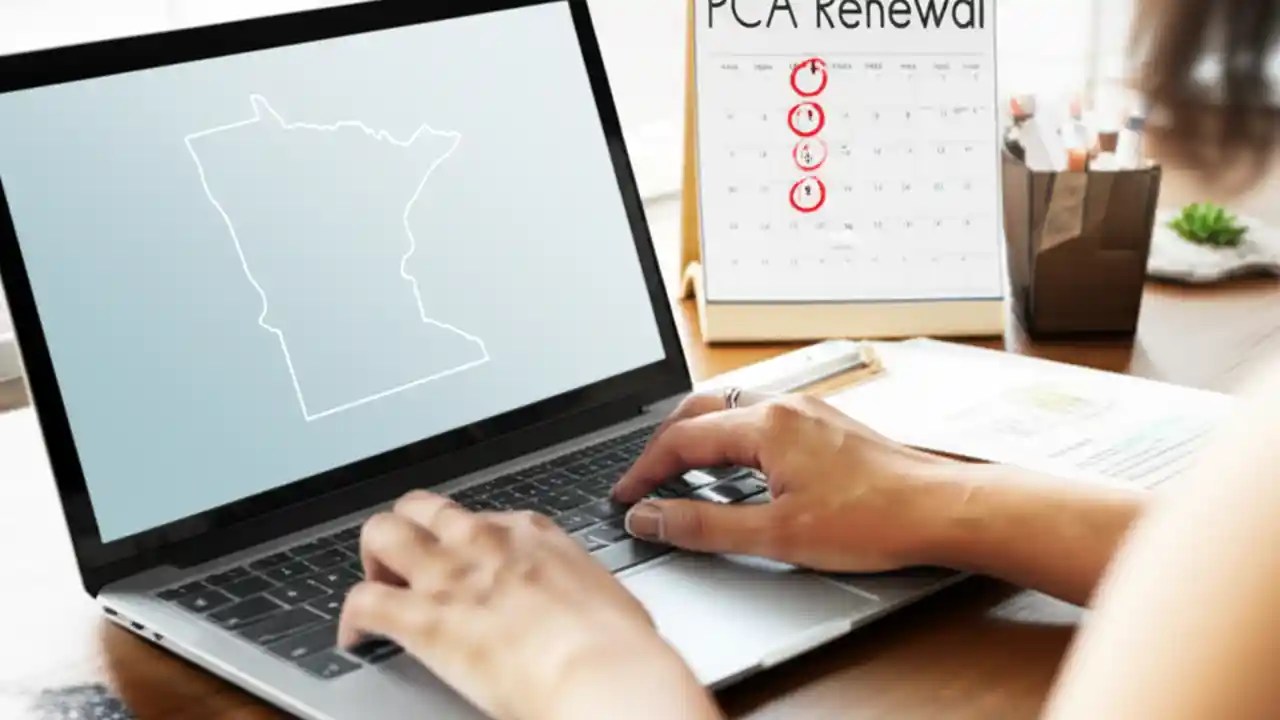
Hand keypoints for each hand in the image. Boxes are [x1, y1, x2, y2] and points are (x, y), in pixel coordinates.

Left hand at [338, 491, 717, 719]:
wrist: (603, 675)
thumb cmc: (618, 647)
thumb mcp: (606, 600)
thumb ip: (580, 595)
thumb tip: (586, 610)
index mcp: (532, 534)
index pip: (478, 517)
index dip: (462, 542)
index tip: (463, 564)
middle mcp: (484, 541)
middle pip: (421, 508)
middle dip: (409, 532)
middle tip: (410, 567)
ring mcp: (449, 574)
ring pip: (381, 532)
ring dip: (374, 560)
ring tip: (380, 587)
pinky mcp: (421, 617)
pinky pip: (361, 601)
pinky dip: (352, 620)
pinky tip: (358, 638)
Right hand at [612, 391, 967, 572]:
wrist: (939, 510)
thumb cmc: (872, 520)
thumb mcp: (775, 535)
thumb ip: (703, 525)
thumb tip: (651, 518)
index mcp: (765, 426)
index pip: (681, 440)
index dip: (644, 470)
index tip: (625, 497)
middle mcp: (783, 407)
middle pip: (700, 411)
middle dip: (663, 444)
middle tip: (642, 480)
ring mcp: (805, 411)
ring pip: (730, 410)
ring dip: (696, 436)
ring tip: (677, 471)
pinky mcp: (823, 425)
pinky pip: (758, 418)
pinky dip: (728, 438)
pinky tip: (733, 467)